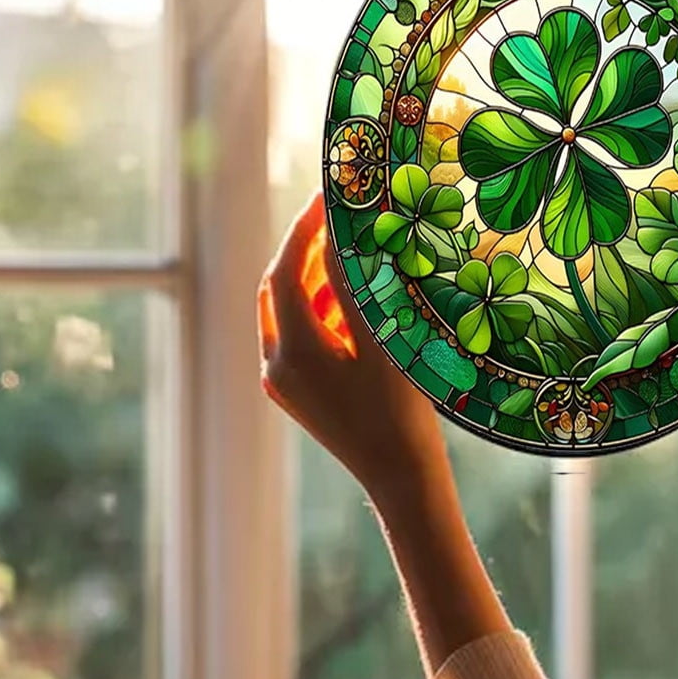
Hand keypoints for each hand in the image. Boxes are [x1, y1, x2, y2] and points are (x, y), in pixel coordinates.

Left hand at [259, 194, 448, 510]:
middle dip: (305, 251)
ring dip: (314, 280)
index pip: (285, 272)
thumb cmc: (400, 413)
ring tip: (352, 254)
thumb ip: (353, 288)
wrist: (401, 479)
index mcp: (292, 351)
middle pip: (278, 289)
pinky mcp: (297, 393)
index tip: (327, 199)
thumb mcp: (382, 342)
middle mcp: (276, 365)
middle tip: (338, 220)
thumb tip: (336, 237)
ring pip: (287, 313)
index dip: (304, 230)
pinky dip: (319, 311)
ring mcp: (283, 382)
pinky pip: (298, 337)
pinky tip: (352, 300)